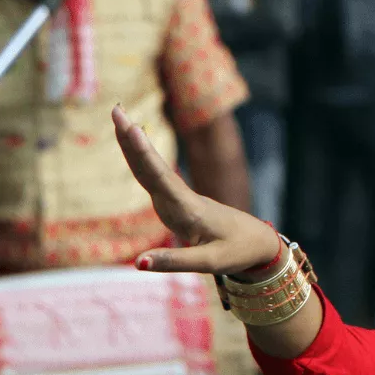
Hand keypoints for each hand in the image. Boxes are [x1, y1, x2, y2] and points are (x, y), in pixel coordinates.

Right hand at [112, 105, 278, 273]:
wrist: (258, 242)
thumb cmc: (236, 252)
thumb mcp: (210, 263)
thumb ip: (174, 261)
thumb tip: (137, 263)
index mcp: (190, 210)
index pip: (162, 179)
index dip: (144, 155)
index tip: (131, 129)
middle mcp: (182, 198)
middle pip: (152, 167)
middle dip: (132, 141)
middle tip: (116, 110)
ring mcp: (178, 198)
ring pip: (151, 170)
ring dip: (133, 146)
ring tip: (119, 119)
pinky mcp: (177, 202)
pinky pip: (154, 179)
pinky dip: (140, 161)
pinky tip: (131, 147)